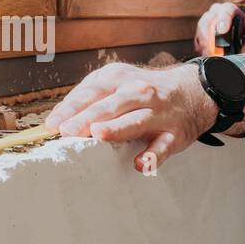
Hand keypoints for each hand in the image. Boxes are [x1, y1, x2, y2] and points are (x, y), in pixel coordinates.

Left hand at [45, 62, 218, 170]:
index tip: (52, 124)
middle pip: (109, 106)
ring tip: (99, 135)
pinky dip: (153, 156)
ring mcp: (158, 113)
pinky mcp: (174, 134)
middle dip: (88, 118)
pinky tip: (140, 164)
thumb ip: (89, 97)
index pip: (90, 93)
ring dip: (117, 128)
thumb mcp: (116, 84)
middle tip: (67, 131)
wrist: (192, 91)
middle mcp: (138, 92)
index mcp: (118, 79)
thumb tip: (58, 116)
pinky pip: (163, 147)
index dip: (70, 108)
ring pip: (135, 120)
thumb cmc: (142, 91)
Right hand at [194, 2, 244, 54]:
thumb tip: (244, 50)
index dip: (223, 18)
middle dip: (209, 32)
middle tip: (212, 47)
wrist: (244, 45)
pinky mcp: (202, 36)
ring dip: (204, 41)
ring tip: (210, 53)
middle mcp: (218, 14)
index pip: (226, 9)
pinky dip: (201, 47)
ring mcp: (208, 24)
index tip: (222, 30)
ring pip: (201, 28)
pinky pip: (197, 39)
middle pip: (209, 17)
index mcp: (232, 11)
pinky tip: (207, 54)